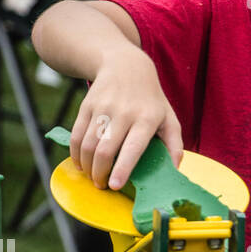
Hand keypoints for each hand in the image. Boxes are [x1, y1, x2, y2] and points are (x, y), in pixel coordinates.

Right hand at [69, 48, 182, 190]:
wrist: (126, 65)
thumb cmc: (151, 99)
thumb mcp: (169, 117)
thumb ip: (174, 144)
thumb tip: (175, 170)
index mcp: (146, 119)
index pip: (132, 149)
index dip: (122, 169)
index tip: (114, 186)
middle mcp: (123, 113)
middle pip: (105, 150)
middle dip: (100, 173)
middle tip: (102, 186)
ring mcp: (103, 108)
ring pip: (88, 145)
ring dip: (87, 166)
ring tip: (93, 176)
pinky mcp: (87, 105)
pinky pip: (76, 135)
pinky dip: (75, 153)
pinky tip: (81, 163)